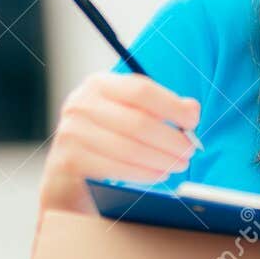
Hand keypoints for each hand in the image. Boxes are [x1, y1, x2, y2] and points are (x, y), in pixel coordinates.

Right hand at [37, 72, 199, 215]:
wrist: (66, 172)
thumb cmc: (105, 138)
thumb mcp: (128, 113)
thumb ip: (159, 107)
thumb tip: (191, 109)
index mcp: (98, 84)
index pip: (141, 90)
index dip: (172, 106)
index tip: (192, 121)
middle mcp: (81, 104)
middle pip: (138, 122)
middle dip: (171, 139)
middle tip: (189, 151)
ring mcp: (72, 133)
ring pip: (130, 148)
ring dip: (162, 159)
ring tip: (178, 164)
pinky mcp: (69, 161)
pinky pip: (117, 168)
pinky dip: (145, 173)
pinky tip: (159, 174)